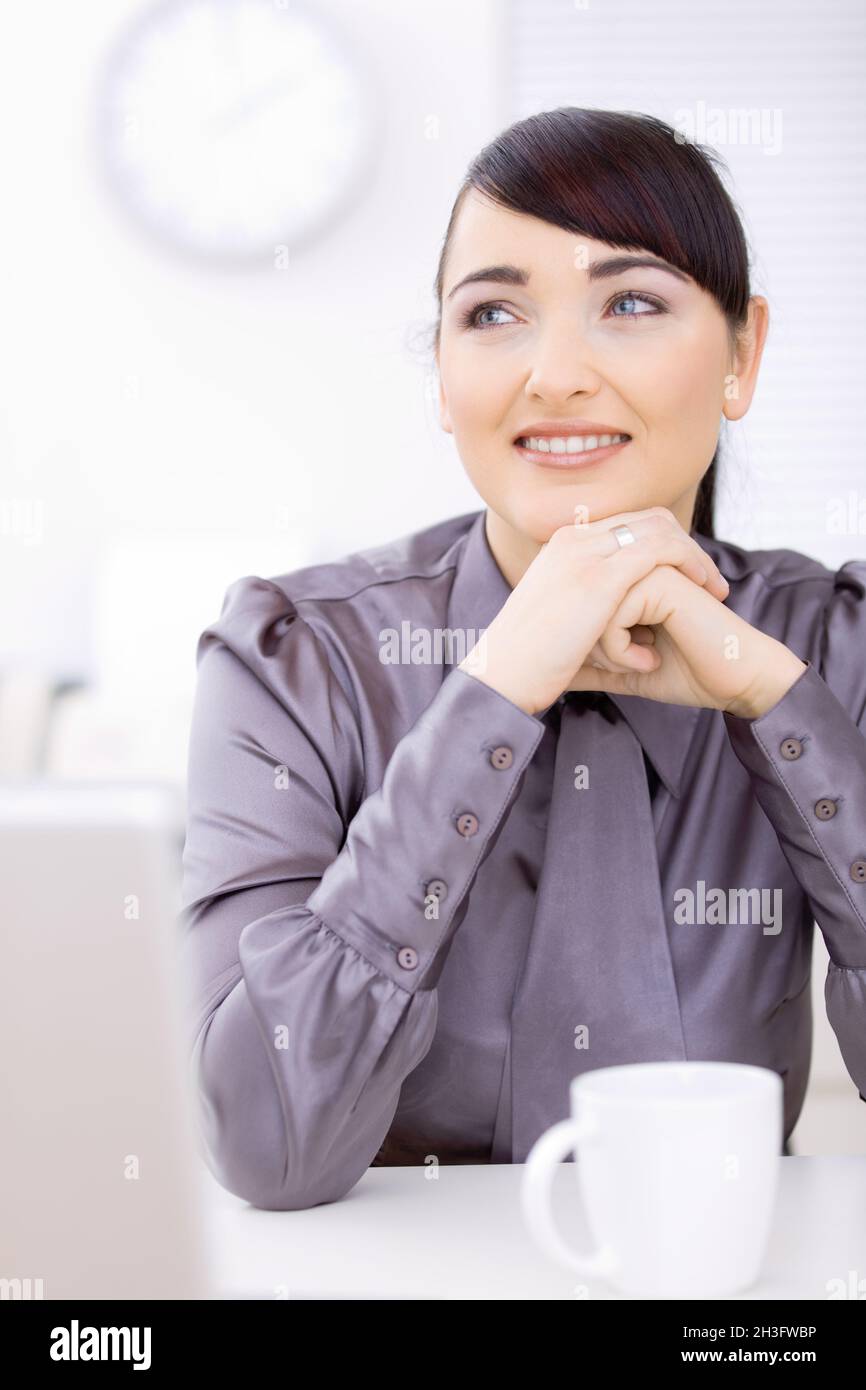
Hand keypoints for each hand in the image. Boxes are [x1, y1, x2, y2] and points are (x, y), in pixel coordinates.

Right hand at [458, 507, 731, 714]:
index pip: (627, 524)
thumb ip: (580, 604)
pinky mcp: (602, 577)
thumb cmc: (524, 663)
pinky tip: (703, 593)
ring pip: (662, 530)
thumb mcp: (553, 619)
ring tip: (714, 589)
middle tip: (710, 581)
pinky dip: (689, 567)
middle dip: (686, 546)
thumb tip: (607, 619)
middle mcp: (574, 539)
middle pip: (649, 519)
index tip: (687, 576)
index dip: (664, 545)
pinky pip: (662, 552)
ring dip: (695, 557)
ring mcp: (586, 553)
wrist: (499, 678)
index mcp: (561, 546)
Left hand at [568, 561, 806, 716]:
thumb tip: (545, 672)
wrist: (731, 683)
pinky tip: (649, 661)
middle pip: (575, 607)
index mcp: (621, 577)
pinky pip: (610, 615)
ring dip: (607, 651)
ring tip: (640, 663)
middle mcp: (630, 565)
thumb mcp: (620, 669)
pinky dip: (621, 651)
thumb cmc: (683, 673)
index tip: (614, 664)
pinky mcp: (658, 579)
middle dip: (593, 647)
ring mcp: (645, 568)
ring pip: (588, 612)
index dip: (585, 644)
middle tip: (630, 664)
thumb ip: (586, 662)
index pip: (573, 605)